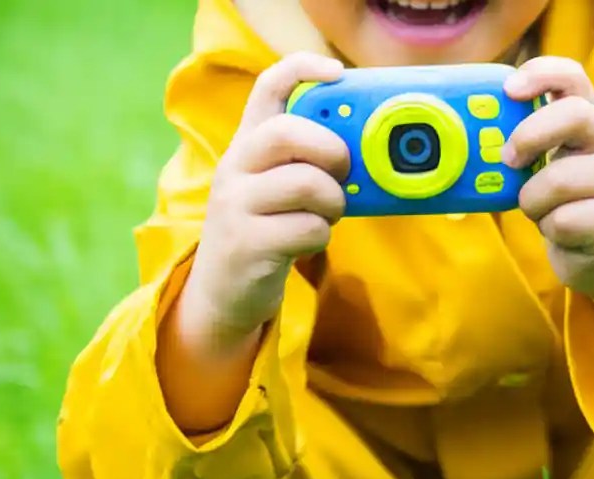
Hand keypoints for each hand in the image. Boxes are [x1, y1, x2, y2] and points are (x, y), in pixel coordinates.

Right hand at [156, 52, 347, 433]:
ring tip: (327, 214)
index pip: (267, 88)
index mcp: (247, 145)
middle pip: (286, 133)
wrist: (224, 293)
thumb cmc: (268, 230)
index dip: (302, 70)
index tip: (337, 73)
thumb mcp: (278, 188)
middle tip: (343, 172)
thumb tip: (368, 147)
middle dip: (330, 150)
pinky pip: (306, 229)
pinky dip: (320, 235)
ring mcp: (236, 206)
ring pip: (304, 183)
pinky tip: (309, 241)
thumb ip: (308, 161)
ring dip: (333, 202)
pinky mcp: (246, 244)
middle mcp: (234, 168)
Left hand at [502, 57, 593, 308]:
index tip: (509, 89)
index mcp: (587, 118)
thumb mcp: (542, 164)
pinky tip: (560, 231)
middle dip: (530, 135)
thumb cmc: (560, 201)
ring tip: (541, 209)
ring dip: (533, 201)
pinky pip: (563, 221)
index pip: (573, 76)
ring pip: (558, 179)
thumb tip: (468, 137)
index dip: (541, 73)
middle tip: (509, 159)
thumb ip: (521, 143)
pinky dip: (549, 229)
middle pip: (575, 115)